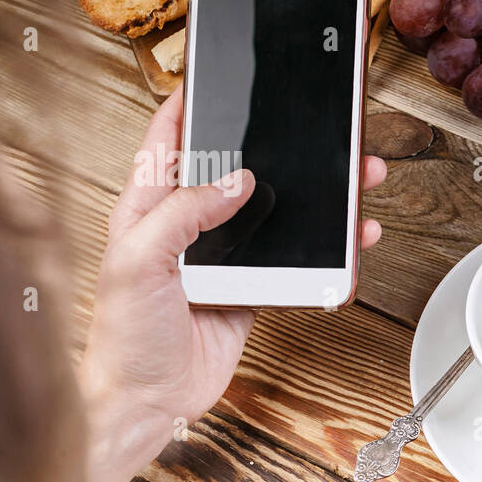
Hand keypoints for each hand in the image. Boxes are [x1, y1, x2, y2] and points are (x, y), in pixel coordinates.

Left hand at [78, 90, 387, 481]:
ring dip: (319, 195)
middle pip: (240, 172)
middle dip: (279, 146)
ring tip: (355, 177)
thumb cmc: (125, 337)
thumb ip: (182, 215)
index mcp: (148, 210)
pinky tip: (353, 237)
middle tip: (315, 128)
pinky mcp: (253, 286)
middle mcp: (188, 227)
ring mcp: (224, 257)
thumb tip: (237, 182)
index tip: (219, 80)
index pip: (169, 143)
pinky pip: (296, 257)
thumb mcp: (138, 263)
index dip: (191, 109)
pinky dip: (328, 246)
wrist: (149, 401)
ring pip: (280, 212)